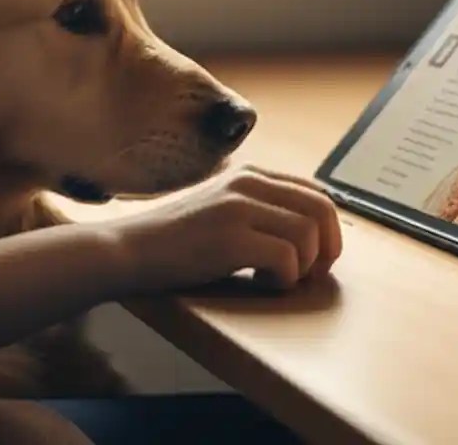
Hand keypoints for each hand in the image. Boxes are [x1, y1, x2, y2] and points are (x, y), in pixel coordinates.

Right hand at [107, 165, 343, 292]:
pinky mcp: (231, 237)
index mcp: (249, 175)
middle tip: (311, 274)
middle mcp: (248, 183)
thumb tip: (310, 233)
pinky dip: (283, 279)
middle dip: (328, 247)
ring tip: (275, 278)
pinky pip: (286, 259)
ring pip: (308, 235)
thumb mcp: (221, 209)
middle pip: (322, 209)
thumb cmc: (174, 241)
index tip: (318, 257)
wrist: (128, 250)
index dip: (329, 228)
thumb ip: (259, 209)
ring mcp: (238, 207)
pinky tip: (259, 283)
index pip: (315, 192)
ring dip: (302, 267)